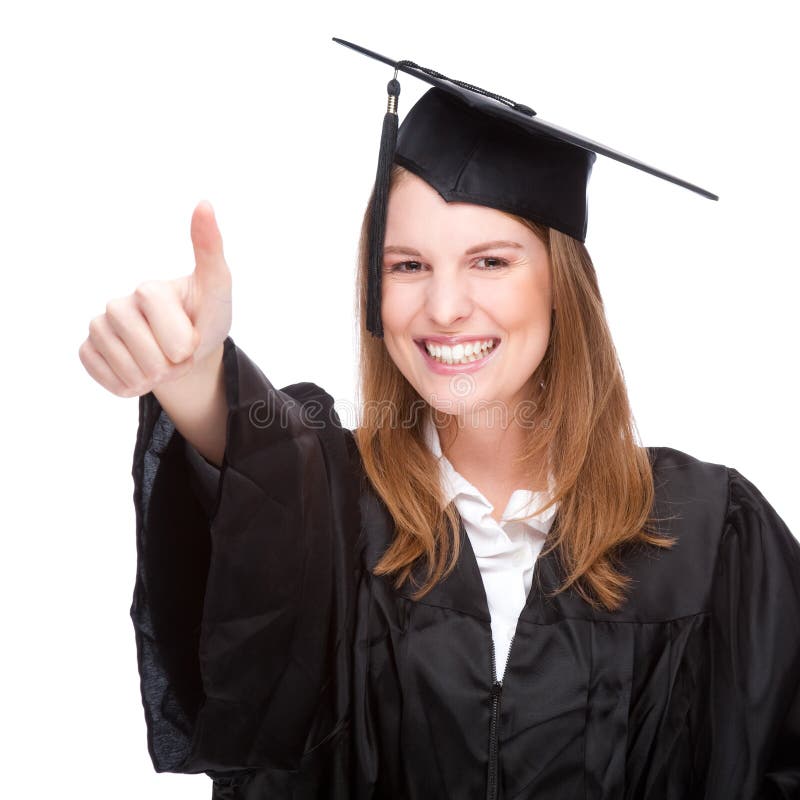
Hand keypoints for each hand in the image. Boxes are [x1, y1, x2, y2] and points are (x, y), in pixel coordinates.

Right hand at [78, 201, 232, 397]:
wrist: (186, 351)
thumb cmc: (203, 318)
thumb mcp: (217, 291)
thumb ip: (210, 251)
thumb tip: (204, 203)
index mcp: (148, 290)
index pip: (171, 337)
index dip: (186, 347)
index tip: (192, 338)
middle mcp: (118, 305)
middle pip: (149, 358)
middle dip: (173, 366)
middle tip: (178, 353)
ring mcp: (99, 327)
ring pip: (129, 372)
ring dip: (154, 379)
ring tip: (161, 361)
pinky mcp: (88, 350)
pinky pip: (108, 380)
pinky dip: (130, 386)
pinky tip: (139, 372)